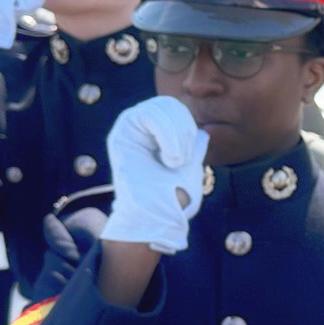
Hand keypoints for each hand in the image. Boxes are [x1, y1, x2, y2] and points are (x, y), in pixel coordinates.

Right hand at [100, 96, 208, 252]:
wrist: (155, 220)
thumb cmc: (172, 200)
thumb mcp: (191, 169)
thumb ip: (194, 149)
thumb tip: (202, 133)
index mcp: (157, 136)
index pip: (175, 109)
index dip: (188, 125)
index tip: (191, 157)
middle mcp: (140, 129)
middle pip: (169, 104)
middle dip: (185, 129)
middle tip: (184, 160)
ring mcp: (128, 129)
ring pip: (160, 107)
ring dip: (177, 135)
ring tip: (176, 162)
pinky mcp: (120, 135)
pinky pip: (147, 113)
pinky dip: (168, 134)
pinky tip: (169, 159)